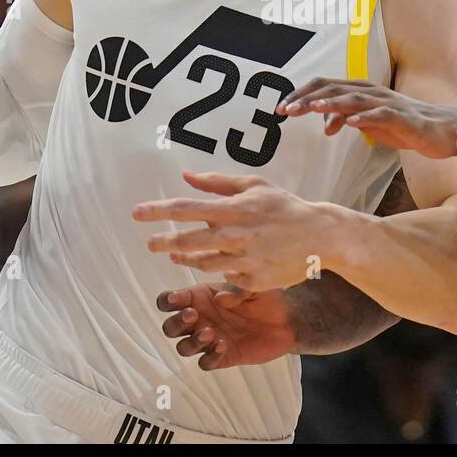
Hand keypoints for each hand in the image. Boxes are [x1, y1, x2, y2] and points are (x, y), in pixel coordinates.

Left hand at [134, 171, 346, 290]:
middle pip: (187, 241)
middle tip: (149, 243)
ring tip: (175, 252)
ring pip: (202, 263)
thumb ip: (218, 182)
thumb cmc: (284, 207)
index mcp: (234, 209)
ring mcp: (244, 260)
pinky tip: (212, 262)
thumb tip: (186, 176)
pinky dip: (216, 269)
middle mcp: (236, 236)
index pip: (186, 209)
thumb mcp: (254, 185)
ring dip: (184, 257)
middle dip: (163, 242)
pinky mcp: (252, 280)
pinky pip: (225, 277)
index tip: (136, 212)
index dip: (157, 210)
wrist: (320, 236)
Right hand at [156, 284, 293, 370]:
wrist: (286, 321)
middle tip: (193, 315)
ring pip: (184, 347)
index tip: (176, 299)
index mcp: (200, 297)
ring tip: (210, 333)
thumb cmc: (266, 297)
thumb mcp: (252, 286)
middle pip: (170, 327)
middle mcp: (200, 319)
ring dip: (192, 342)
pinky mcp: (221, 357)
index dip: (167, 300)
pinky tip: (223, 345)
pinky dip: (209, 357)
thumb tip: (219, 299)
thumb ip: (236, 290)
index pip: (171, 300)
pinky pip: (205, 362)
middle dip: (176, 322)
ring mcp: (209, 340)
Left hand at [278, 77, 456, 158]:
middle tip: (285, 110)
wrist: (444, 130)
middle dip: (307, 98)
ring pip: (354, 98)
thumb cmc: (405, 126)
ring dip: (332, 103)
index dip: (302, 95)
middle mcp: (371, 93)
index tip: (281, 109)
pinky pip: (381, 115)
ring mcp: (387, 103)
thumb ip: (347, 120)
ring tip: (312, 108)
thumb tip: (324, 124)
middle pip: (334, 89)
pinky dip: (365, 118)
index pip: (325, 87)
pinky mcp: (402, 117)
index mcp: (361, 92)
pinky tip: (350, 123)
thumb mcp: (370, 125)